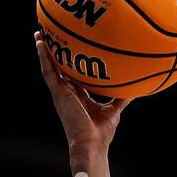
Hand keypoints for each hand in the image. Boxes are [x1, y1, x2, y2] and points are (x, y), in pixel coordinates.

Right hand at [35, 31, 131, 151]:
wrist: (91, 143)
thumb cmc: (101, 132)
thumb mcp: (114, 110)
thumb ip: (122, 98)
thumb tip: (136, 88)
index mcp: (79, 95)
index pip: (73, 75)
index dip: (70, 63)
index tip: (70, 49)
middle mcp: (68, 92)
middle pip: (59, 68)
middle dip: (54, 53)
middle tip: (51, 35)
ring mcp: (61, 92)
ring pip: (49, 67)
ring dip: (44, 51)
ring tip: (40, 33)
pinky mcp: (58, 93)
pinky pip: (48, 72)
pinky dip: (44, 57)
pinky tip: (40, 43)